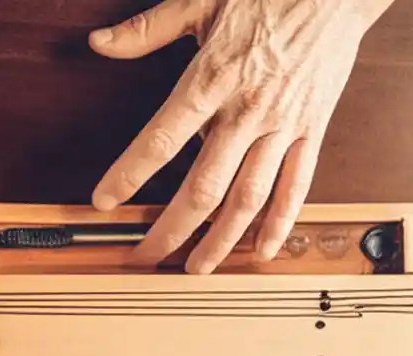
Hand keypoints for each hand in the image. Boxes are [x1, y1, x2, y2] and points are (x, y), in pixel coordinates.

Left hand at [89, 0, 393, 271]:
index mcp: (213, 78)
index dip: (130, 175)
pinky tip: (262, 251)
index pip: (161, 139)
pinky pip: (297, 186)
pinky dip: (280, 223)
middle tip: (144, 257)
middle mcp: (248, 111)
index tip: (104, 201)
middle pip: (203, 186)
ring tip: (196, 268)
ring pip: (248, 198)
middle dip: (170, 230)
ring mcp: (284, 126)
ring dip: (220, 240)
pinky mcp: (313, 130)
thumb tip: (100, 43)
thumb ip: (148, 29)